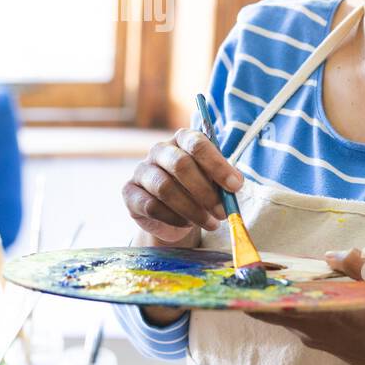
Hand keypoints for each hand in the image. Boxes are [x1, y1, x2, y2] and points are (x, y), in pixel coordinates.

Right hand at [122, 128, 242, 243]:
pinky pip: (151, 206)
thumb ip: (224, 180)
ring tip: (210, 224)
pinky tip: (187, 225)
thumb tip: (235, 184)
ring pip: (165, 188)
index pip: (197, 144)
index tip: (235, 186)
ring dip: (192, 210)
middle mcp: (159, 150)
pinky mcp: (130, 192)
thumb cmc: (198, 191)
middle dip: (205, 191)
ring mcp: (142, 170)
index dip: (217, 165)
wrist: (172, 215)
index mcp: (182, 139)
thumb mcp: (214, 182)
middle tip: (222, 212)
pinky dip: (173, 218)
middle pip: (180, 165)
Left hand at [247, 249, 364, 364]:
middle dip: (262, 291)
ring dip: (280, 299)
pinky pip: (299, 322)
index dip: (252, 293)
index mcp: (320, 314)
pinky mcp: (324, 345)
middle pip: (272, 312)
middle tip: (255, 270)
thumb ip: (355, 265)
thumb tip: (330, 254)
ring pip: (286, 316)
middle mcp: (311, 330)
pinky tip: (307, 293)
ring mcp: (316, 339)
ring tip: (279, 276)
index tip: (239, 277)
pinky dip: (295, 308)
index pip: (272, 307)